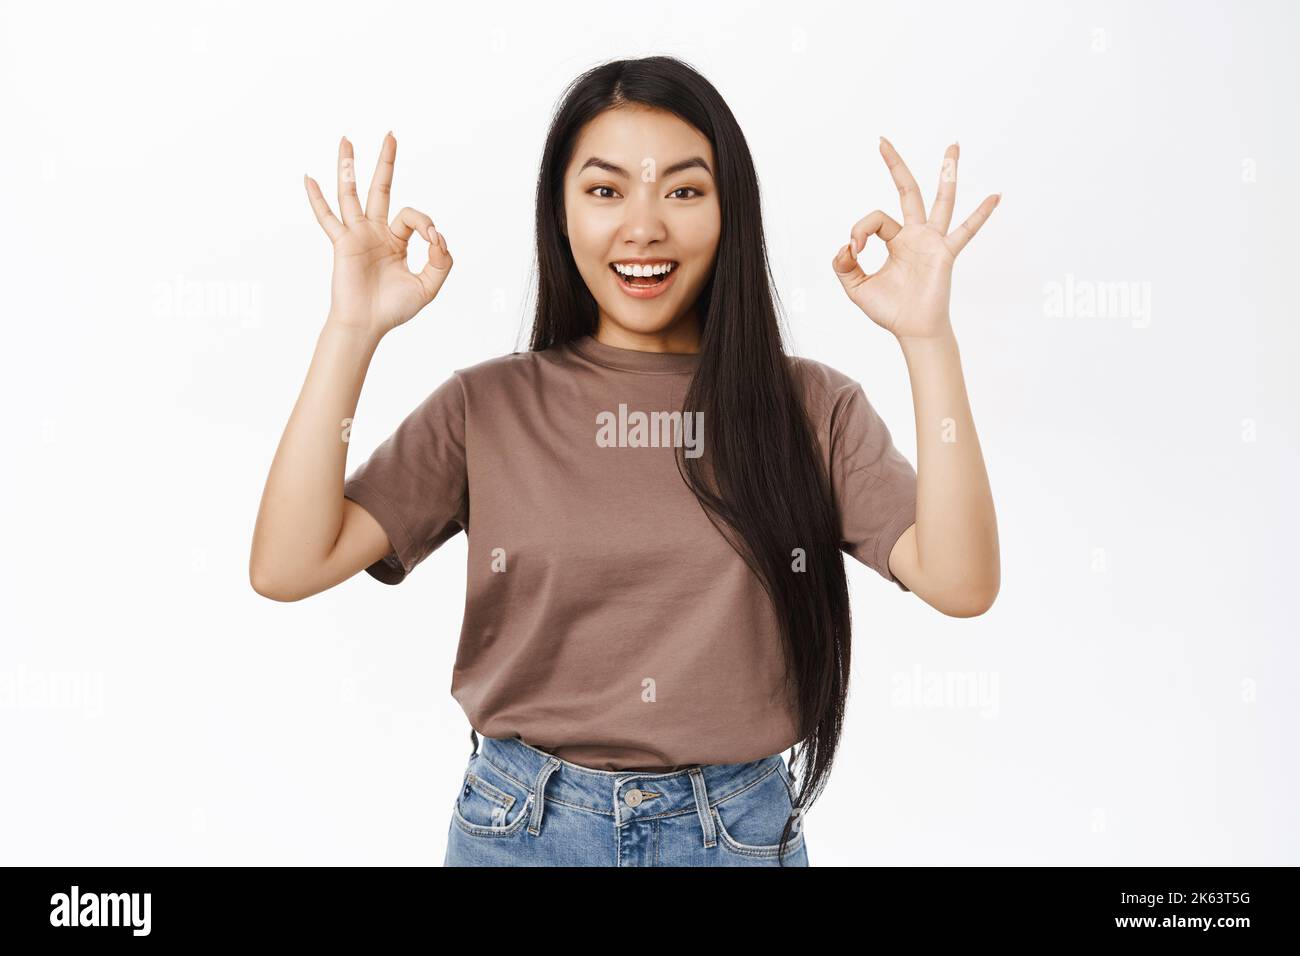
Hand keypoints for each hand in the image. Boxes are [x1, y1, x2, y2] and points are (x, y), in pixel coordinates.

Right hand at [305, 132, 452, 337]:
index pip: (412, 217)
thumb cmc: (393, 308)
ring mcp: (357, 235)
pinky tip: (309, 178)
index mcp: (396, 241)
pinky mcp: (342, 244)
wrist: (368, 324)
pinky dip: (317, 199)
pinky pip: (328, 218)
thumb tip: (438, 236)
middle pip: (380, 188)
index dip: (426, 224)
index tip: (433, 240)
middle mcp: (375, 232)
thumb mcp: (428, 286)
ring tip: (346, 139)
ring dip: (348, 167)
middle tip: (391, 135)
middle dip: (386, 163)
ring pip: (351, 194)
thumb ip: (440, 261)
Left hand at [832, 138, 997, 339]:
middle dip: (895, 166)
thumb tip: (844, 247)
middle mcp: (916, 235)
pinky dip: (980, 215)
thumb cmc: (890, 310)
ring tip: (953, 146)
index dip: (858, 232)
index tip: (853, 252)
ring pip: (941, 200)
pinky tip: (995, 196)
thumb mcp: (857, 288)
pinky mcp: (945, 254)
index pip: (873, 221)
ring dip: (947, 173)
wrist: (912, 330)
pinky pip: (965, 231)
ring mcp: (933, 241)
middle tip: (882, 140)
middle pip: (907, 191)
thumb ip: (844, 266)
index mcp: (896, 240)